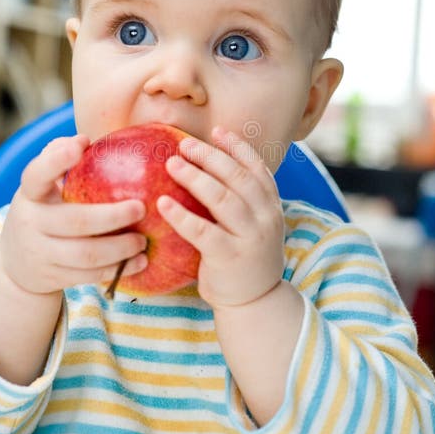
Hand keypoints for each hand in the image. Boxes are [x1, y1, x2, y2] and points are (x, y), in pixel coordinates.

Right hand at [0, 135, 147, 295]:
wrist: (15, 265)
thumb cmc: (43, 212)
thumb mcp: (41, 188)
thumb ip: (58, 160)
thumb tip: (85, 139)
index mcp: (29, 193)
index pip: (37, 173)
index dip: (56, 159)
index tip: (81, 144)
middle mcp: (31, 222)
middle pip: (75, 221)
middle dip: (111, 216)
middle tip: (141, 208)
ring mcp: (40, 253)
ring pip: (86, 254)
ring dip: (120, 248)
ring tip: (143, 241)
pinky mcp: (53, 276)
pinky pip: (89, 275)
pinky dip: (118, 269)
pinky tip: (140, 261)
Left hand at [157, 127, 284, 308]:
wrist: (255, 302)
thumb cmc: (244, 257)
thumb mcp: (253, 224)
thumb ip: (239, 200)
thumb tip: (206, 168)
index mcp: (271, 206)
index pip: (257, 167)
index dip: (237, 147)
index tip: (215, 131)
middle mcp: (266, 218)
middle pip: (237, 177)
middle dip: (210, 156)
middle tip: (184, 144)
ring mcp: (250, 238)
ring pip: (222, 199)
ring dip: (195, 177)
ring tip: (172, 164)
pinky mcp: (230, 258)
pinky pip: (202, 231)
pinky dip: (181, 215)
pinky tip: (162, 203)